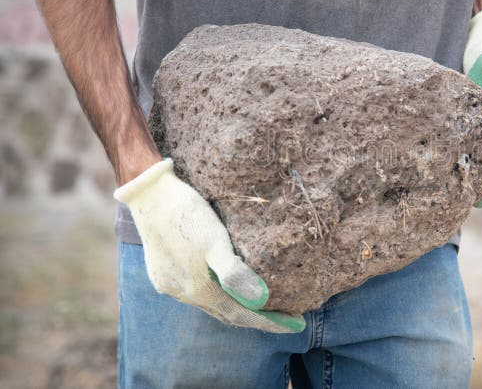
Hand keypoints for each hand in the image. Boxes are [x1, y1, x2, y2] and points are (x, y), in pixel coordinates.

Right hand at [114, 158, 305, 332]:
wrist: (148, 194)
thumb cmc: (186, 213)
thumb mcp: (215, 240)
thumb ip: (234, 273)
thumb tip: (260, 300)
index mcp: (198, 289)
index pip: (242, 315)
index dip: (271, 322)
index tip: (298, 323)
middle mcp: (182, 293)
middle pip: (227, 313)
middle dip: (257, 317)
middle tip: (287, 315)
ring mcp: (169, 284)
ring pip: (210, 303)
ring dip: (235, 305)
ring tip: (260, 301)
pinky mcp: (162, 272)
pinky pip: (195, 291)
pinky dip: (216, 293)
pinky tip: (225, 284)